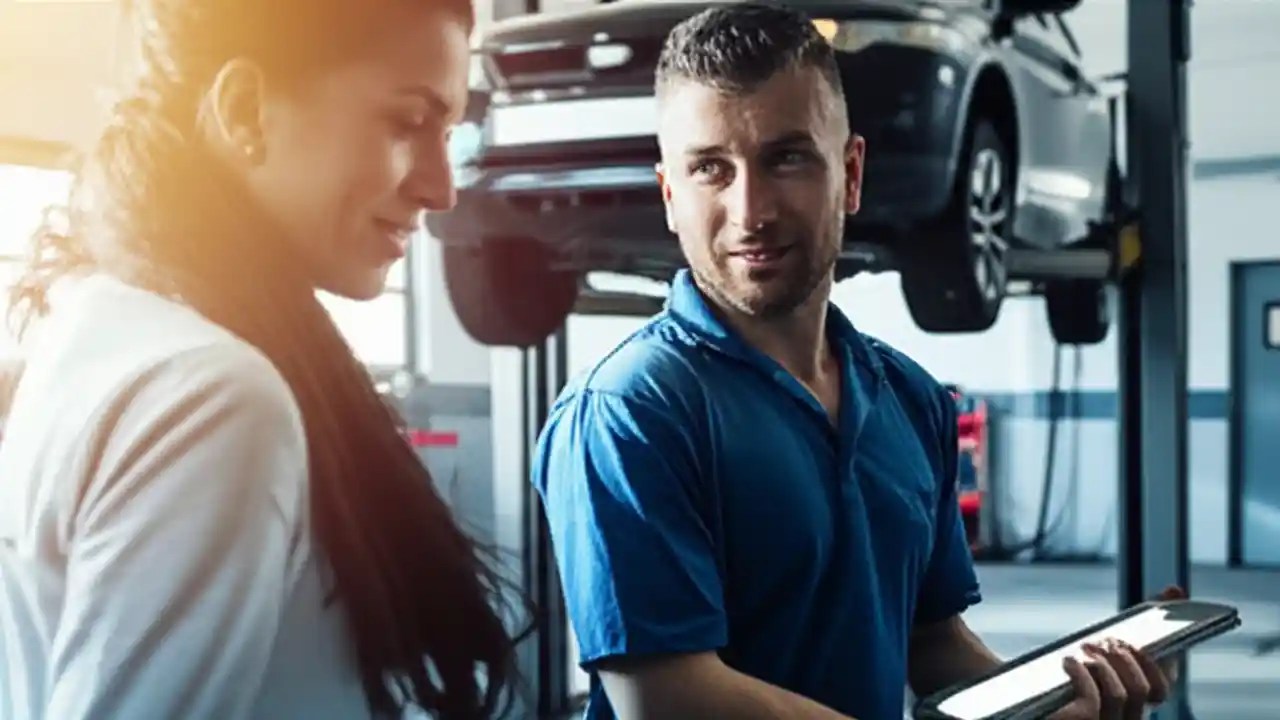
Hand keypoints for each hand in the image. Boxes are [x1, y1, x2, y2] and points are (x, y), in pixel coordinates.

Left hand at [1049, 586, 1186, 719]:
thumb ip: (1128, 627)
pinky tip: (1069, 662)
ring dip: (1105, 663)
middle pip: (1148, 690)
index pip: (1162, 686)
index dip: (1165, 654)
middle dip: (1128, 657)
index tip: (1162, 630)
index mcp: (1132, 706)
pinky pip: (1092, 701)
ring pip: (1124, 694)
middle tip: (1107, 640)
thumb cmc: (1061, 674)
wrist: (1018, 703)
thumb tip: (1174, 589)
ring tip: (1086, 647)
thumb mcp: (1094, 650)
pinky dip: (1082, 674)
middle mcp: (1125, 719)